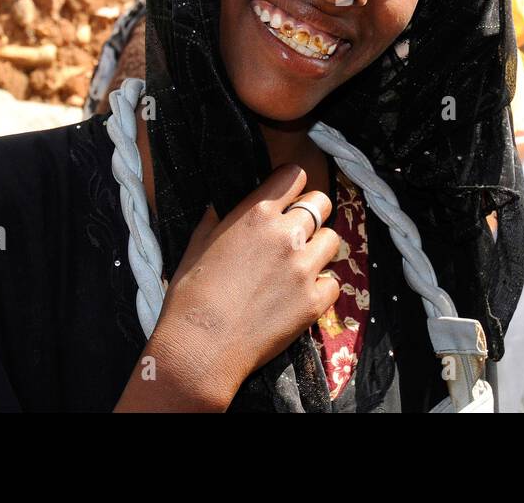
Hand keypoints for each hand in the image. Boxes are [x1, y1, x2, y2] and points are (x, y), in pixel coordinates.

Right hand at [119, 164, 340, 409]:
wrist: (200, 347)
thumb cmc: (191, 297)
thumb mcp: (196, 246)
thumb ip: (214, 221)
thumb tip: (216, 207)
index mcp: (256, 214)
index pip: (294, 175)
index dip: (292, 184)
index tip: (289, 194)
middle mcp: (286, 235)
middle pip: (321, 203)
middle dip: (312, 213)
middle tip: (298, 231)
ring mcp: (303, 268)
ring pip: (333, 240)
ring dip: (319, 248)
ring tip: (301, 263)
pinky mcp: (314, 301)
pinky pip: (333, 283)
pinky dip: (321, 288)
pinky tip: (301, 295)